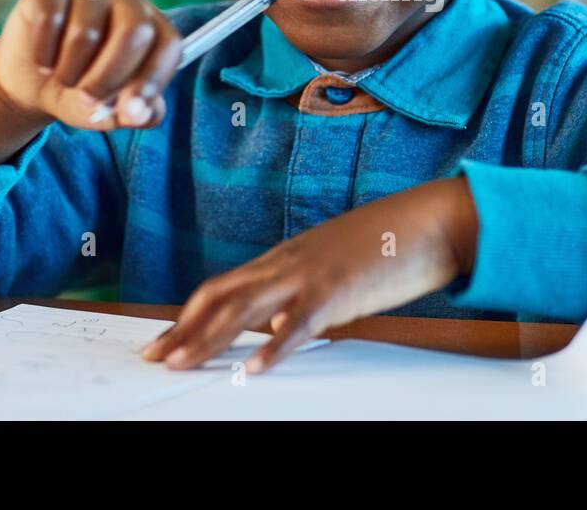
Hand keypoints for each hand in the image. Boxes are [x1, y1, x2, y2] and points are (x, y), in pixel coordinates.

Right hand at [0, 0, 181, 168]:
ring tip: (65, 79)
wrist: (34, 78)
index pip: (168, 44)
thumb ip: (135, 114)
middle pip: (134, 32)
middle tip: (88, 99)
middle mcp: (128, 0)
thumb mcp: (111, 111)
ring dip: (70, 72)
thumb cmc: (83, 90)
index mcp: (153, 28)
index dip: (153, 79)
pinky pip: (50, 21)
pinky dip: (43, 54)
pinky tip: (43, 62)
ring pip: (86, 34)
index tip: (131, 111)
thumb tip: (141, 115)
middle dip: (110, 76)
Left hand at [141, 176, 479, 373]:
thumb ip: (304, 289)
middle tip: (155, 357)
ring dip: (210, 337)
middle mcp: (289, 262)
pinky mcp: (339, 289)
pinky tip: (255, 366)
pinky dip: (275, 345)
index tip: (166, 338)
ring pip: (246, 306)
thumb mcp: (335, 264)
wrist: (431, 220)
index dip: (190, 314)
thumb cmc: (390, 243)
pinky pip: (299, 321)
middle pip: (221, 295)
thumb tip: (281, 322)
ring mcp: (311, 273)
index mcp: (287, 257)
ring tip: (183, 363)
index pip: (224, 286)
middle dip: (184, 328)